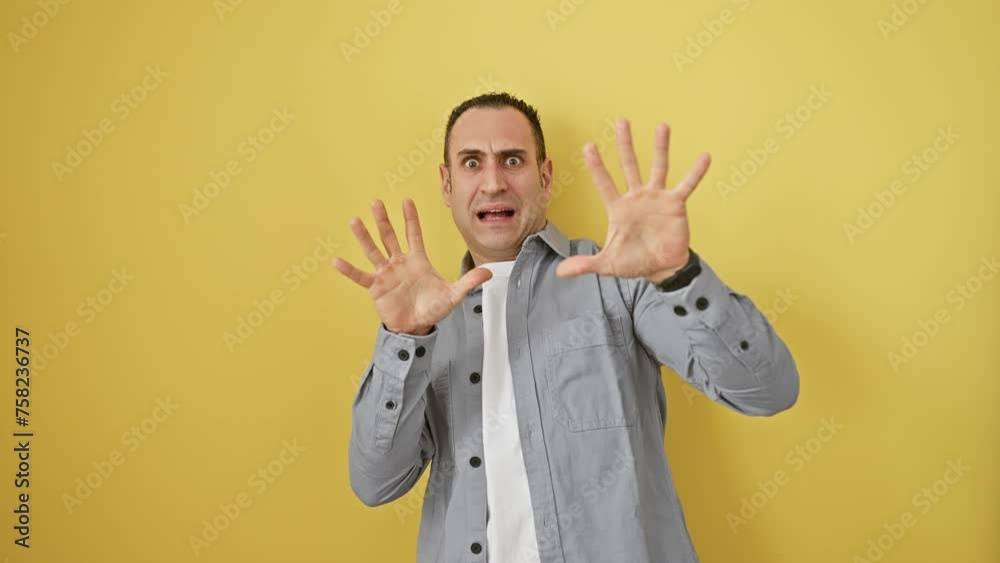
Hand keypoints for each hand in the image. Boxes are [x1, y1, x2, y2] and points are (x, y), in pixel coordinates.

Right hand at [332, 198, 492, 334]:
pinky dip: (350, 270)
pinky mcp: (376, 288)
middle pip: (390, 237)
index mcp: (417, 260)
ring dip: (364, 237)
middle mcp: (399, 263)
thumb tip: (490, 272)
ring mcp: (386, 274)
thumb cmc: (433, 308)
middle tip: (376, 201)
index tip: (407, 200)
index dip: (411, 219)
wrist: (417, 326)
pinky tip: (337, 261)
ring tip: (355, 221)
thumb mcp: (454, 294)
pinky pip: (361, 277)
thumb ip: (469, 281)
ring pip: (374, 251)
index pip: (413, 234)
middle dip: (384, 220)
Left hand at [555, 119, 710, 282]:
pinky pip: (687, 185)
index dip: (597, 166)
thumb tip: (560, 273)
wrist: (661, 269)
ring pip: (658, 167)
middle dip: (625, 144)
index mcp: (618, 208)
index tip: (588, 146)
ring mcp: (657, 198)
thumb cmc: (633, 263)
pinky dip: (695, 172)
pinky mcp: (675, 204)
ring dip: (660, 148)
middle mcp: (637, 197)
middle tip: (622, 122)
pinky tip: (704, 157)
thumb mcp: (607, 264)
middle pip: (629, 165)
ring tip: (662, 126)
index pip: (604, 183)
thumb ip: (585, 264)